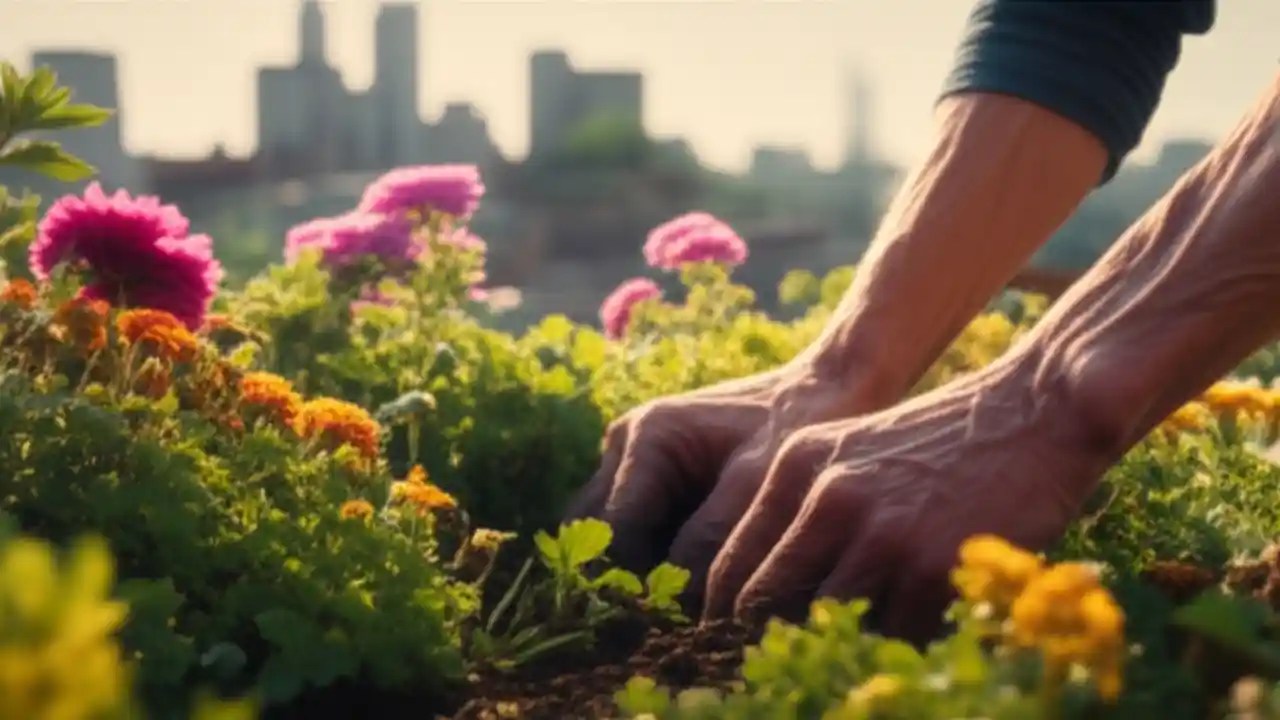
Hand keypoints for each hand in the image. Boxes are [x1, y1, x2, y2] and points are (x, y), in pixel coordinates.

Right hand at [566, 364, 870, 601]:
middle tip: (665, 626)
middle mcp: (626, 449)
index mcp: (646, 439)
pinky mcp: (652, 484)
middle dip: (621, 584)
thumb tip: (681, 609)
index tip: (666, 630)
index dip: (631, 589)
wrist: (824, 390)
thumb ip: (712, 542)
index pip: (613, 536)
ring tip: (678, 612)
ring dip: (634, 575)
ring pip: (607, 539)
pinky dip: (654, 564)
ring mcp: (634, 466)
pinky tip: (689, 591)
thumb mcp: (758, 484)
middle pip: (593, 537)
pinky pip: (635, 534)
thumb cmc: (799, 427)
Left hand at [703, 358, 1118, 643]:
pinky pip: (895, 636)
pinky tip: (910, 638)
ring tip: (846, 658)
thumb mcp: (853, 454)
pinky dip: (898, 647)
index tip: (733, 650)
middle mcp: (826, 498)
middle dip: (770, 646)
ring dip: (838, 649)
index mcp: (795, 467)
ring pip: (827, 627)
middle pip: (764, 606)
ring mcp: (879, 532)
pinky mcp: (931, 565)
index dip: (726, 622)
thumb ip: (806, 514)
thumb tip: (765, 603)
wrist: (1034, 409)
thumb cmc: (942, 444)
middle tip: (782, 672)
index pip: (730, 569)